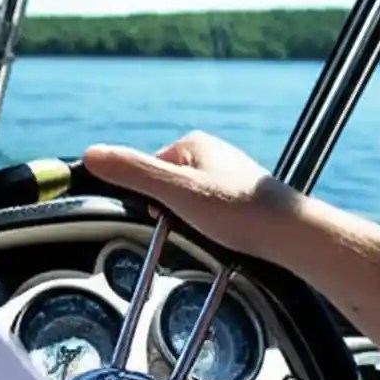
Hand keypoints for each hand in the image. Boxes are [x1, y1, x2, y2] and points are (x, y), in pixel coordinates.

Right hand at [83, 131, 298, 257]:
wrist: (289, 234)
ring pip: (187, 204)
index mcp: (192, 144)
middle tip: (192, 226)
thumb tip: (90, 154)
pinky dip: (212, 228)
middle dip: (171, 213)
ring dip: (192, 223)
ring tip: (213, 232)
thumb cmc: (237, 211)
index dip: (147, 198)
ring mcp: (227, 176)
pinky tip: (225, 236)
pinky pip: (209, 215)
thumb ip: (132, 172)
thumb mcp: (174, 190)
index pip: (145, 171)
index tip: (164, 215)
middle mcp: (211, 154)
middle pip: (165, 189)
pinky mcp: (240, 199)